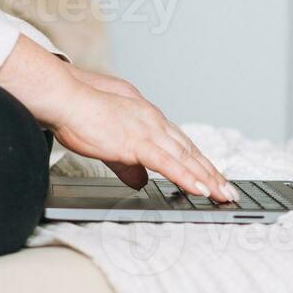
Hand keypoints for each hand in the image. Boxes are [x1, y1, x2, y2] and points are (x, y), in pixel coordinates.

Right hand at [0, 36, 237, 202]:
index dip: (198, 161)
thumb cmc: (78, 111)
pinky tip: (200, 190)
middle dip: (210, 172)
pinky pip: (168, 164)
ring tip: (222, 195)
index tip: (212, 176)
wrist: (63, 98)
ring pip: (185, 158)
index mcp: (146, 117)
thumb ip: (126, 163)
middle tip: (228, 191)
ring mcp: (147, 130)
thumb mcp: (108, 139)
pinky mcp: (137, 142)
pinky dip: (186, 177)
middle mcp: (152, 121)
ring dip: (206, 178)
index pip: (179, 143)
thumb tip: (140, 181)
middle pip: (189, 150)